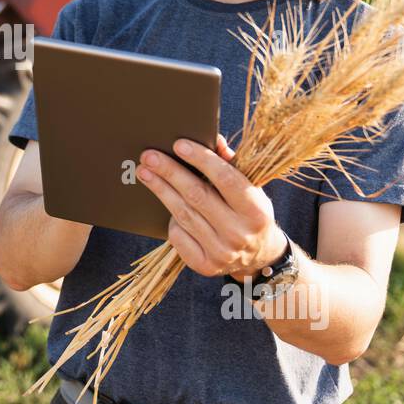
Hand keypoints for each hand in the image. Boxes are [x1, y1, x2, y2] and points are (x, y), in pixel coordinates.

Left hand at [136, 134, 286, 279]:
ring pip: (183, 214)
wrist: (258, 257)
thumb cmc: (250, 213)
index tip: (178, 144)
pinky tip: (165, 203)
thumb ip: (232, 164)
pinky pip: (178, 236)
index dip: (201, 160)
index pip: (226, 179)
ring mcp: (221, 252)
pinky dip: (170, 219)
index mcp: (256, 210)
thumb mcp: (252, 189)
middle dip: (170, 172)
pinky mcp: (204, 265)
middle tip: (149, 156)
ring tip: (145, 172)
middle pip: (197, 196)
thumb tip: (211, 138)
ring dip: (161, 190)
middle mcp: (240, 233)